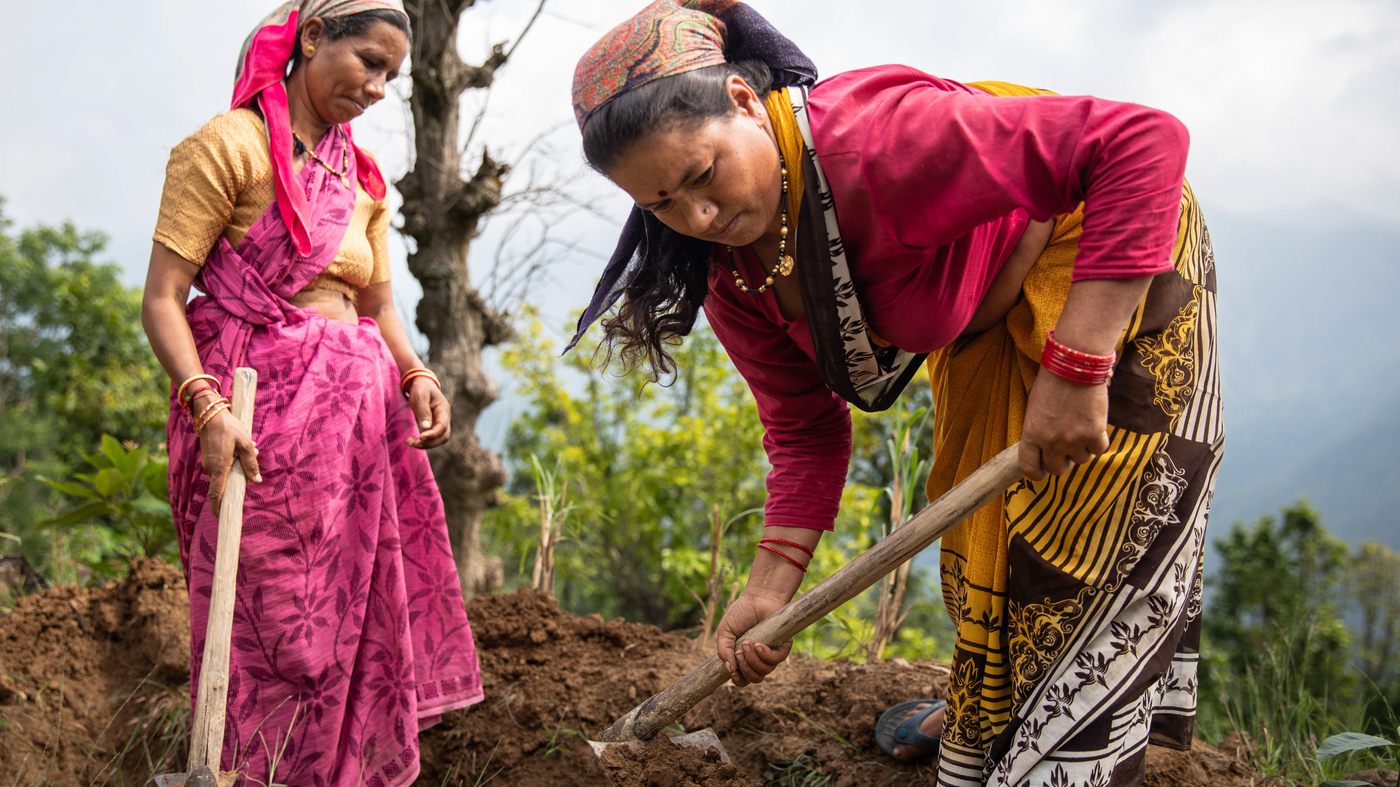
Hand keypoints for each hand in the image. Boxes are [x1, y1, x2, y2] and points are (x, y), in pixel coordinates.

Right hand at [196, 393, 259, 511]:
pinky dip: (232, 460)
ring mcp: (208, 463)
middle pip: (226, 482)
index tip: (221, 517)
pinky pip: (222, 465)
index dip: (219, 507)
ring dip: (238, 464)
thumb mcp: (245, 444)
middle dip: (240, 475)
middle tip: (253, 453)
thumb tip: (256, 481)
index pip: (217, 493)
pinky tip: (239, 446)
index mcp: (220, 467)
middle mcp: (211, 468)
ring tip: (249, 446)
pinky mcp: (208, 458)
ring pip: (225, 472)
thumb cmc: (229, 427)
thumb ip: (251, 463)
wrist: (209, 413)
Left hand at [406, 377, 449, 448]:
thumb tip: (426, 428)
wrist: (422, 384)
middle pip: (443, 436)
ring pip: (438, 439)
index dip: (433, 434)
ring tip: (410, 442)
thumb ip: (424, 412)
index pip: (442, 426)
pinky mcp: (434, 425)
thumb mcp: (420, 397)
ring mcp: (441, 422)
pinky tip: (413, 440)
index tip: (420, 437)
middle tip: (413, 443)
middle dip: (429, 443)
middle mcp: (445, 417)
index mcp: (443, 409)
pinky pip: (433, 438)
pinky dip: (424, 442)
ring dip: (426, 444)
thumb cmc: (421, 388)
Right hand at [716, 591, 792, 686]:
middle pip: (754, 678)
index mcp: (744, 658)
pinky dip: (765, 655)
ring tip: (748, 643)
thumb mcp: (725, 632)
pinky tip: (758, 644)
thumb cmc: (741, 613)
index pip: (744, 679)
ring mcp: (771, 654)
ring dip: (753, 660)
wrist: (757, 598)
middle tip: (740, 651)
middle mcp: (758, 659)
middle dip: (745, 668)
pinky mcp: (783, 646)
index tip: (734, 674)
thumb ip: (723, 651)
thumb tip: (730, 670)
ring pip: (764, 671)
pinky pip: (776, 660)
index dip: (739, 681)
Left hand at [1019, 369, 1108, 479]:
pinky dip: (1098, 441)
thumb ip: (1038, 430)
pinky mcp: (1094, 433)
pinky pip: (1098, 450)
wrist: (1074, 365)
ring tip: (1081, 428)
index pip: (1029, 467)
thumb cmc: (1052, 383)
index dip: (1036, 473)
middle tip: (1067, 449)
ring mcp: (1073, 439)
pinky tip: (1094, 426)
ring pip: (1081, 460)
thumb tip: (1043, 448)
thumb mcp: (1035, 408)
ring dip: (1082, 449)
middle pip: (1057, 469)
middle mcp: (1051, 441)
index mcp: (1032, 434)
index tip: (1043, 471)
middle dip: (1063, 462)